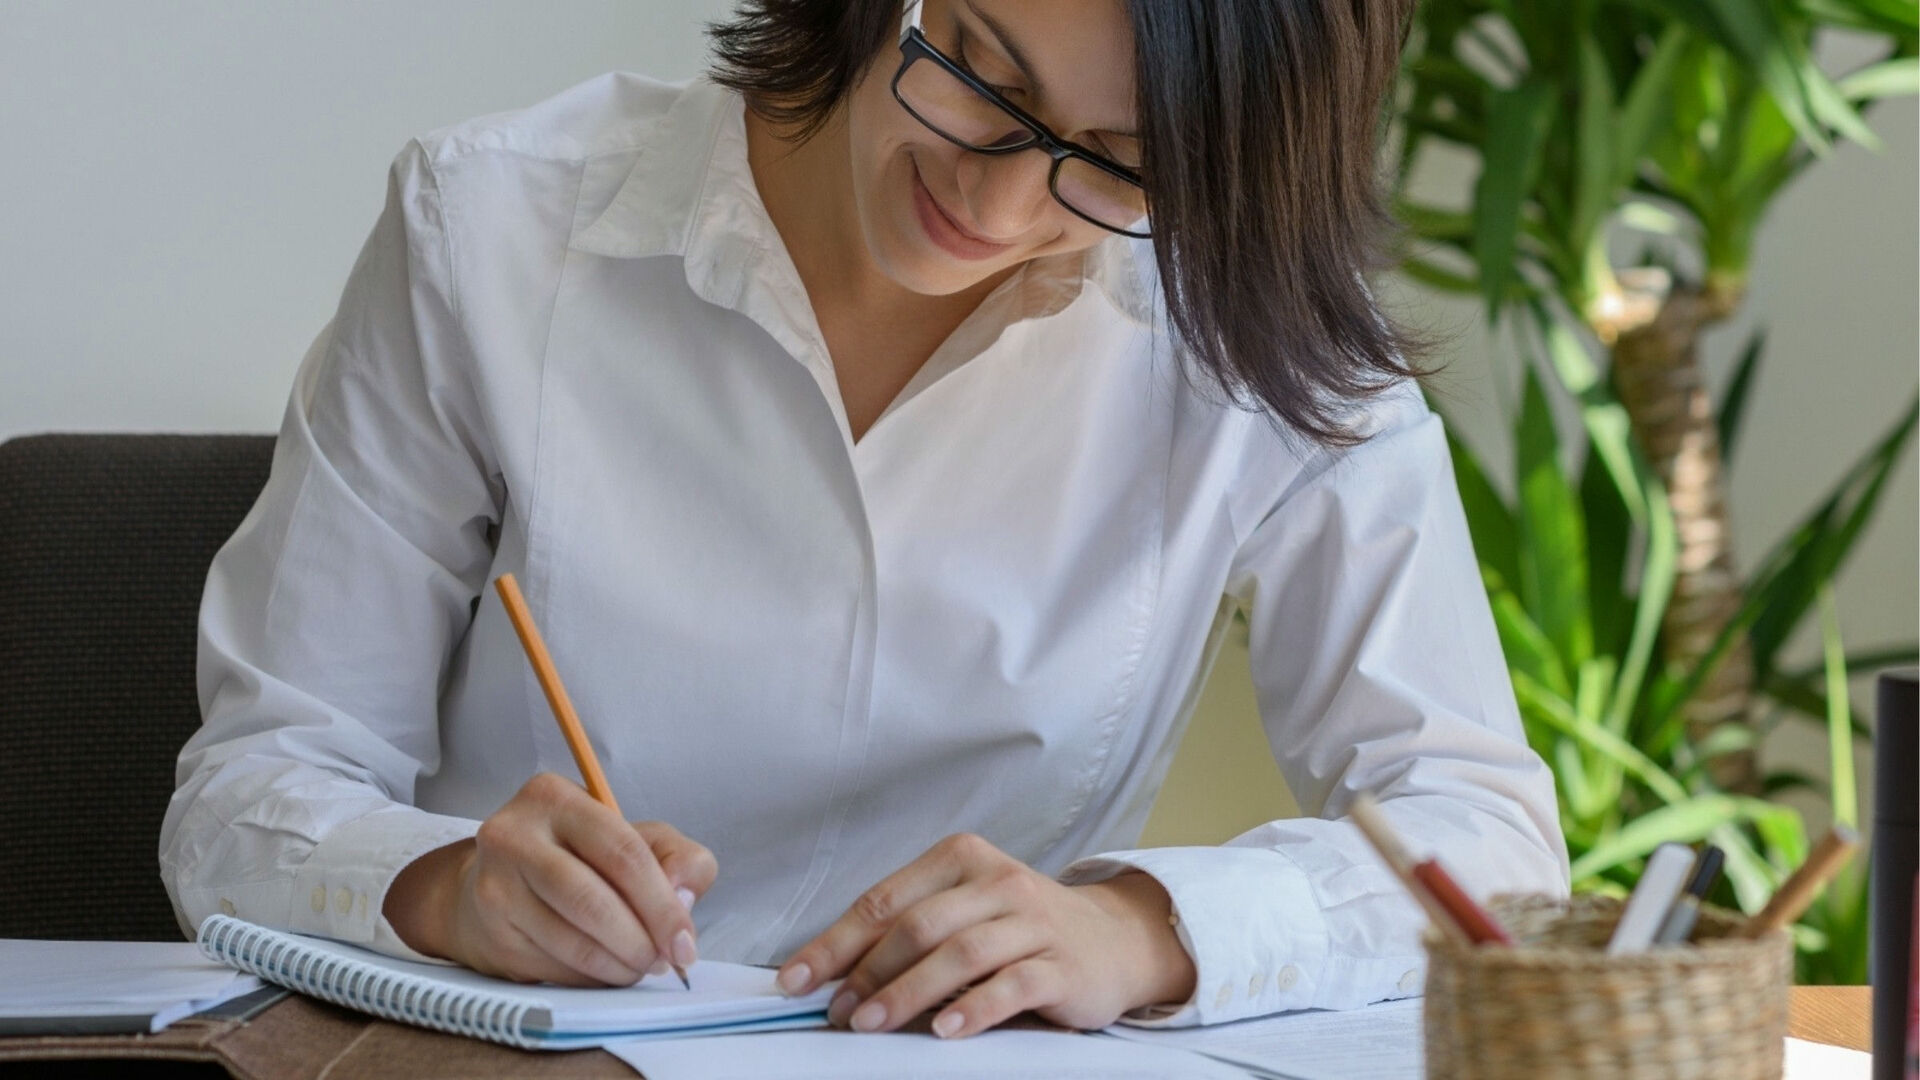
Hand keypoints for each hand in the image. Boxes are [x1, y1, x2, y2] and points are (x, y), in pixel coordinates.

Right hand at [383, 772, 716, 985]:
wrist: (496, 883)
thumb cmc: (577, 857)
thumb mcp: (634, 838)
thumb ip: (676, 856)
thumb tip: (682, 899)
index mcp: (555, 798)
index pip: (623, 853)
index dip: (662, 905)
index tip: (684, 942)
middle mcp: (514, 836)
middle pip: (591, 901)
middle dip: (639, 941)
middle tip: (663, 962)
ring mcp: (494, 885)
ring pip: (569, 941)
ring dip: (616, 965)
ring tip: (638, 967)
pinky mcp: (489, 931)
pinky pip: (551, 965)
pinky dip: (589, 977)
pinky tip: (604, 970)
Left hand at [774, 833, 1195, 1037]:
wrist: (1113, 940)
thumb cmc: (1020, 928)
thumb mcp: (965, 912)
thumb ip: (910, 931)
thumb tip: (833, 976)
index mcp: (961, 859)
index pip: (884, 901)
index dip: (835, 943)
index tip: (795, 980)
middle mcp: (998, 881)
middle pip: (918, 925)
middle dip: (868, 972)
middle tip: (838, 1013)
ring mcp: (1033, 920)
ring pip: (961, 953)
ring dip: (908, 992)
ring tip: (872, 1024)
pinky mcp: (1063, 964)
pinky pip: (1012, 984)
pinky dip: (974, 1008)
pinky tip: (945, 1031)